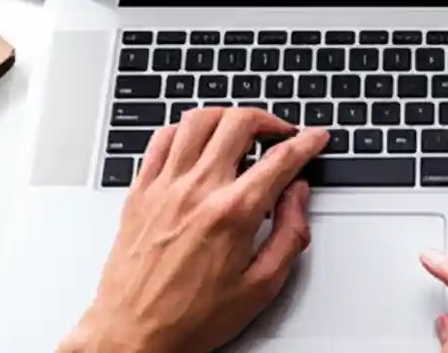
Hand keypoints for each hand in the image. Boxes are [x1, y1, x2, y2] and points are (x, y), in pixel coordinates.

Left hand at [58, 107, 328, 352]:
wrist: (131, 336)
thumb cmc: (190, 319)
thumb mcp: (261, 288)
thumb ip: (290, 235)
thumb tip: (298, 197)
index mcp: (233, 214)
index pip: (281, 159)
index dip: (307, 142)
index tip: (316, 138)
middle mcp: (197, 191)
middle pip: (239, 123)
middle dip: (270, 119)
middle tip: (281, 132)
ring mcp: (164, 187)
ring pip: (198, 120)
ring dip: (227, 116)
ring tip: (242, 130)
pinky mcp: (140, 192)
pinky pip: (161, 139)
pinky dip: (185, 129)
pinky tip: (197, 141)